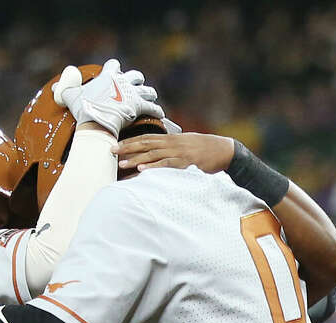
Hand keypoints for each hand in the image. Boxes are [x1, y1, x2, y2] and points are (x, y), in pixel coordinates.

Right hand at [52, 58, 162, 137]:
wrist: (96, 122)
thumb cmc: (83, 109)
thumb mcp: (71, 96)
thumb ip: (65, 90)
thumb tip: (53, 89)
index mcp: (108, 76)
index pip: (113, 65)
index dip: (113, 69)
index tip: (113, 73)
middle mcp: (122, 82)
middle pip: (135, 76)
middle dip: (136, 81)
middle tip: (136, 87)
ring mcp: (131, 94)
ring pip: (147, 90)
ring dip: (149, 94)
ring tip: (151, 98)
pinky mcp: (138, 106)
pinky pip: (152, 108)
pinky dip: (156, 111)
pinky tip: (160, 114)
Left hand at [116, 131, 234, 173]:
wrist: (224, 150)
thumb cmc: (203, 150)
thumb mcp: (184, 146)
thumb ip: (169, 149)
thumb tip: (155, 155)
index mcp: (171, 139)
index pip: (146, 138)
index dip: (130, 141)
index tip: (115, 145)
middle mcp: (172, 144)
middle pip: (145, 144)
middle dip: (127, 148)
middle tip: (111, 151)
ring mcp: (178, 153)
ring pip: (153, 154)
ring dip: (136, 159)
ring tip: (122, 163)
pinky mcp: (185, 163)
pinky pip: (166, 165)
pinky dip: (154, 167)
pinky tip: (142, 170)